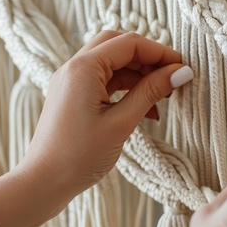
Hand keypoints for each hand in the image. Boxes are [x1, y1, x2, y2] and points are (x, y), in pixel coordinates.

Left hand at [20, 31, 191, 203]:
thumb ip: (150, 93)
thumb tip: (180, 72)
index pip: (129, 44)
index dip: (160, 52)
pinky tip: (145, 109)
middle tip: (171, 78)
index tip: (183, 69)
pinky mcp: (72, 97)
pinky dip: (125, 89)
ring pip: (111, 64)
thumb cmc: (78, 156)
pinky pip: (103, 82)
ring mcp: (71, 82)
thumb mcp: (121, 123)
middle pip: (118, 46)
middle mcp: (74, 68)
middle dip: (148, 59)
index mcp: (83, 68)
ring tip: (162, 97)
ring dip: (138, 75)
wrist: (43, 183)